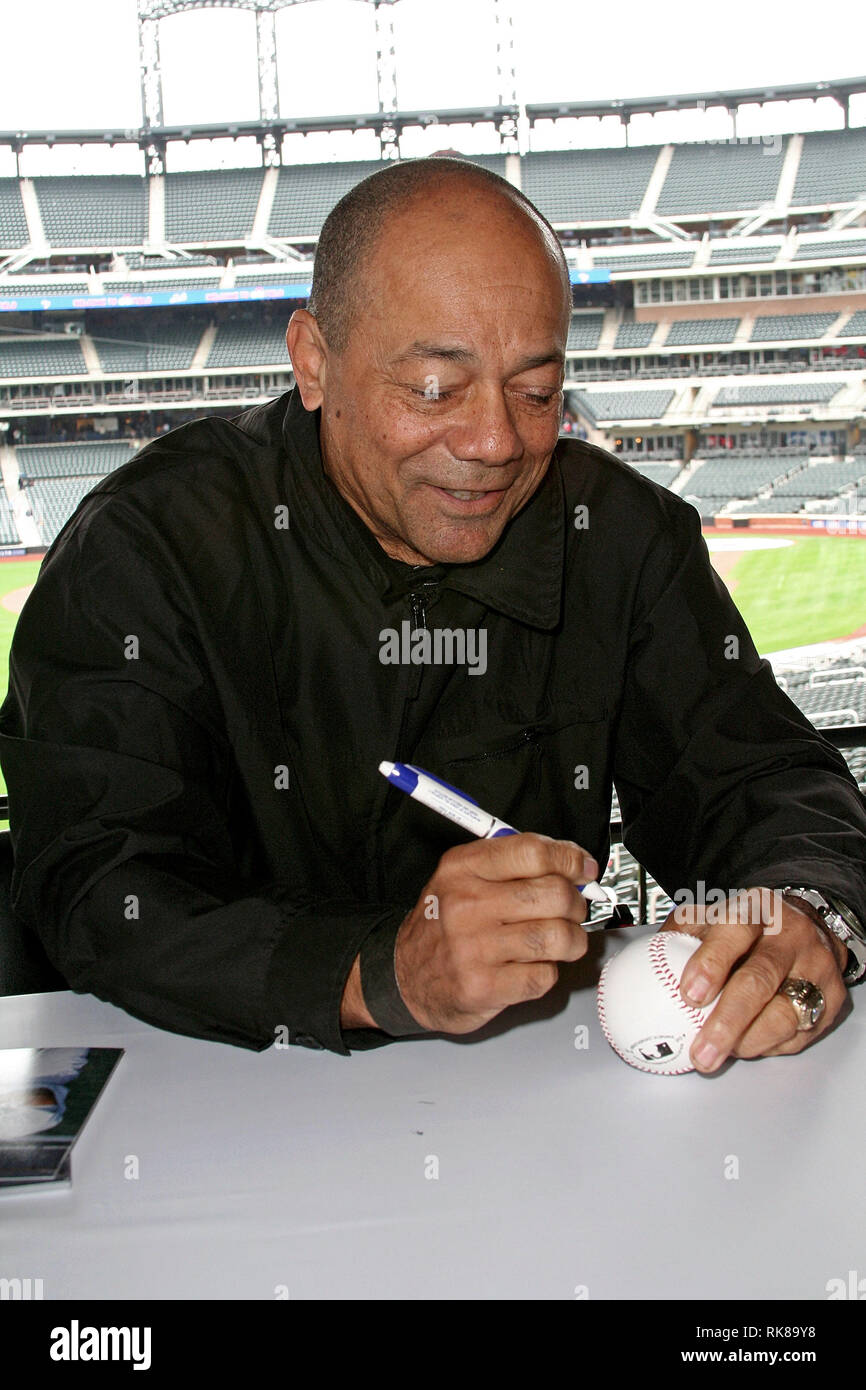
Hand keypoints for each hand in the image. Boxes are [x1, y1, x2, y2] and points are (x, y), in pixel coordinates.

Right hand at [392, 833, 596, 1032]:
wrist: (404, 976)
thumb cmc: (443, 924)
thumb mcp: (463, 877)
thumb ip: (513, 864)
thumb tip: (574, 863)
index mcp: (463, 868)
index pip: (532, 852)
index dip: (570, 859)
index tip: (583, 868)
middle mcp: (466, 904)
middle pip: (554, 894)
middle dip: (576, 904)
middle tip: (571, 910)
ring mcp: (474, 948)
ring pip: (558, 936)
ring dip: (571, 941)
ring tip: (561, 941)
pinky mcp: (484, 986)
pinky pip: (544, 976)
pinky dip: (548, 972)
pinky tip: (532, 966)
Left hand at [659, 889, 848, 1072]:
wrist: (808, 926)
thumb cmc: (748, 928)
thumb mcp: (712, 918)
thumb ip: (679, 936)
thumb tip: (641, 965)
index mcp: (755, 910)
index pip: (734, 931)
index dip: (711, 962)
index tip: (689, 994)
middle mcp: (791, 936)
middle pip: (760, 980)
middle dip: (728, 1021)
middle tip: (702, 1050)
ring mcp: (816, 968)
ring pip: (785, 1013)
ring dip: (749, 1041)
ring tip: (720, 1054)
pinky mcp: (832, 999)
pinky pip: (800, 1033)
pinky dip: (770, 1045)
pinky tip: (748, 1045)